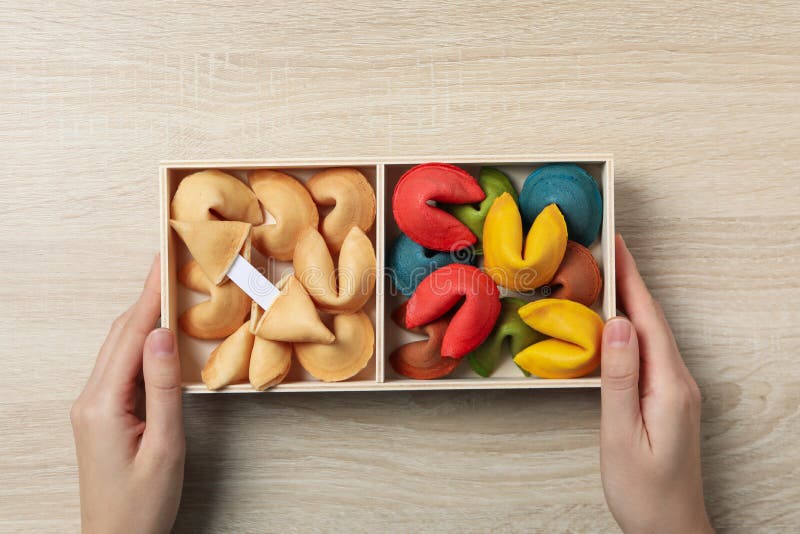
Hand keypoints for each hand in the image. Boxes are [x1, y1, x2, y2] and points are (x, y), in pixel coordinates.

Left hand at [70, 256, 184, 533]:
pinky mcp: (101, 414)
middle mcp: (90, 399)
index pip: (130, 337)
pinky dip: (139, 342)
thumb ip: (163, 389)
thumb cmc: (142, 503)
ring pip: (118, 348)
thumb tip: (163, 335)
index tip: (164, 264)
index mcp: (103, 405)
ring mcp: (92, 406)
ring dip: (142, 317)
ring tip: (166, 289)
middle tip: (168, 264)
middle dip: (145, 298)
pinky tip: (156, 334)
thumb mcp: (164, 447)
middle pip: (120, 336)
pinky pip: (120, 366)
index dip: (150, 298)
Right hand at [600, 236, 711, 532]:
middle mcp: (679, 382)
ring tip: (606, 276)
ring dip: (631, 302)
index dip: (630, 279)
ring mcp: (677, 391)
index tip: (615, 245)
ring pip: (652, 334)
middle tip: (606, 249)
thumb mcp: (622, 434)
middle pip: (653, 320)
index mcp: (669, 386)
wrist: (670, 529)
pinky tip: (617, 324)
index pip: (648, 319)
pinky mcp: (669, 400)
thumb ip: (620, 378)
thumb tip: (617, 325)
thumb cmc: (642, 491)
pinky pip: (650, 352)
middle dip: (629, 281)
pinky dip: (632, 328)